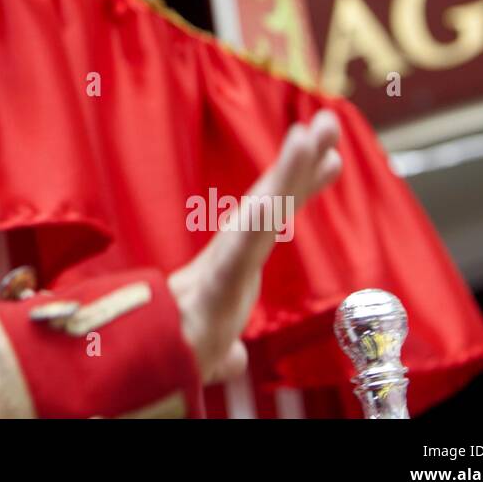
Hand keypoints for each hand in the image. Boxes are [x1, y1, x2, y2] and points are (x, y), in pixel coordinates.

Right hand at [167, 109, 342, 383]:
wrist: (151, 362)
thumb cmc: (175, 351)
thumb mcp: (214, 351)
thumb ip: (228, 352)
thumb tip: (235, 361)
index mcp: (236, 263)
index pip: (275, 218)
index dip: (301, 187)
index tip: (332, 159)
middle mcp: (236, 249)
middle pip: (276, 197)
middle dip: (303, 158)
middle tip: (328, 120)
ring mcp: (232, 253)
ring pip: (269, 202)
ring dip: (292, 165)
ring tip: (315, 129)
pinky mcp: (226, 265)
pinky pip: (256, 224)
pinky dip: (275, 191)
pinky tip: (292, 163)